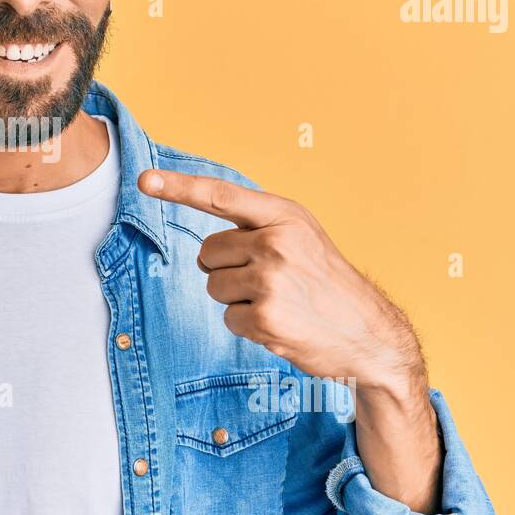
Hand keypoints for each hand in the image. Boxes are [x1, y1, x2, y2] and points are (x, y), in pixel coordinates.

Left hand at [138, 169, 421, 393]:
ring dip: (237, 300)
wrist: (369, 333)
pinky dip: (248, 326)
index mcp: (284, 216)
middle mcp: (276, 242)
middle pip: (208, 253)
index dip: (178, 188)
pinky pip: (228, 318)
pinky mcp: (266, 317)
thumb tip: (206, 239)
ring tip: (279, 302)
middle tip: (268, 281)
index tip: (144, 181)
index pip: (220, 196)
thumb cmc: (326, 283)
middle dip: (226, 269)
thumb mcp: (302, 236)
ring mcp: (270, 280)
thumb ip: (258, 226)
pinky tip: (281, 324)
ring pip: (214, 287)